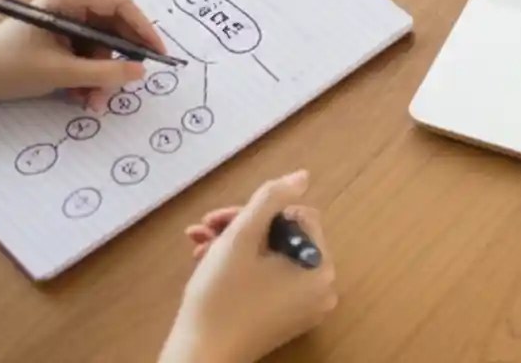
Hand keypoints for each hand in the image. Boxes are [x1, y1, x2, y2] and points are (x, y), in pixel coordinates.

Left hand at [0, 0, 163, 108]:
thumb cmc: (9, 66)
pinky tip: (80, 94)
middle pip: (114, 28)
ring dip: (102, 77)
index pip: (120, 4)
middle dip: (117, 62)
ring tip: (91, 101)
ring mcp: (68, 22)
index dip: (143, 28)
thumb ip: (105, 73)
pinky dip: (89, 77)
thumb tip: (142, 72)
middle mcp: (71, 5)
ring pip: (103, 48)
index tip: (156, 54)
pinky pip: (89, 56)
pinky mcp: (63, 39)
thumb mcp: (61, 72)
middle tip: (123, 86)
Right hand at [160, 171, 337, 362]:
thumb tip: (301, 176)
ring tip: (198, 248)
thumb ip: (271, 199)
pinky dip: (243, 268)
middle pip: (283, 237)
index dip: (259, 212)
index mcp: (320, 267)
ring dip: (234, 245)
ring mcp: (305, 307)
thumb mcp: (241, 237)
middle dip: (240, 228)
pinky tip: (208, 264)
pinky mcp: (286, 319)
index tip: (222, 220)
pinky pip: (270, 280)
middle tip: (204, 231)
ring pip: (271, 257)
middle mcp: (322, 288)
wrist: (200, 357)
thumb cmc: (220, 296)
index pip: (297, 216)